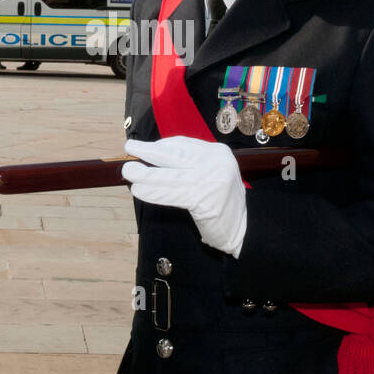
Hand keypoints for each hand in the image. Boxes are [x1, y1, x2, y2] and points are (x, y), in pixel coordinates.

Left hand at [122, 137, 246, 256]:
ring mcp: (210, 181)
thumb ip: (191, 165)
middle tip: (130, 148)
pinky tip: (139, 190)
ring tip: (128, 172)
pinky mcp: (203, 200)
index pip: (184, 144)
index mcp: (218, 152)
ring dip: (144, 174)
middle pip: (174, 155)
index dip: (160, 145)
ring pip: (169, 175)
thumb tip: (156, 158)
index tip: (146, 148)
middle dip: (149, 151)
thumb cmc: (223, 202)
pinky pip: (171, 194)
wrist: (245, 229)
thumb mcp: (214, 174)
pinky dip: (152, 192)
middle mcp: (216, 162)